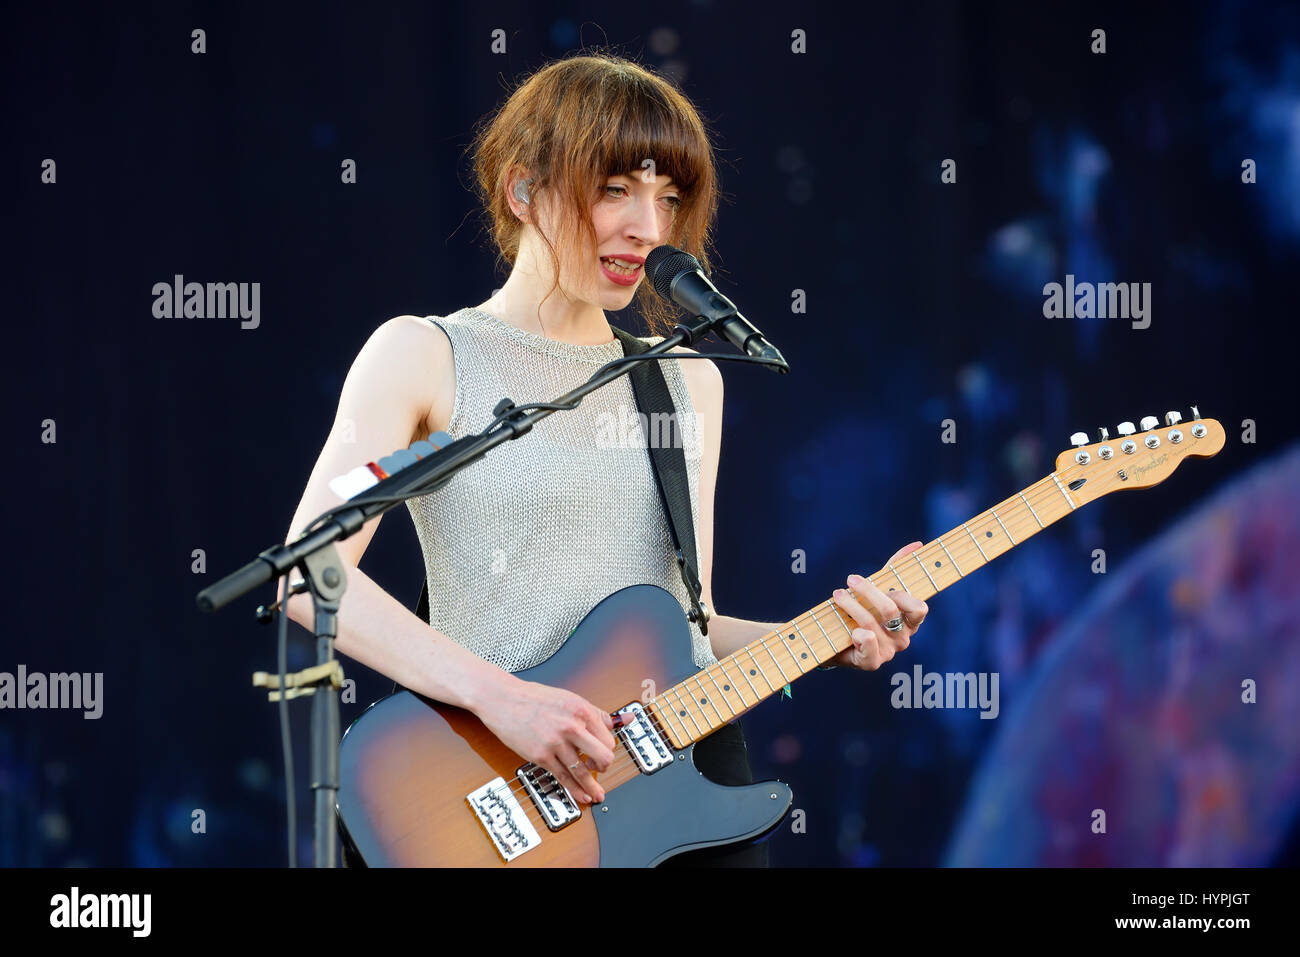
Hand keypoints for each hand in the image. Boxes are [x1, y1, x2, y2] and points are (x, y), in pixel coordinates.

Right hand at [474, 677, 617, 803]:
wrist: (503, 699)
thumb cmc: (534, 698)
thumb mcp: (569, 699)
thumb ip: (597, 713)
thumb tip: (625, 719)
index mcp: (581, 710)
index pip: (607, 738)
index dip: (607, 748)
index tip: (603, 752)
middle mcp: (571, 726)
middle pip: (603, 755)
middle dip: (604, 766)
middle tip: (600, 769)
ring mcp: (556, 743)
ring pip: (582, 772)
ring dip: (592, 787)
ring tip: (597, 794)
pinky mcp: (541, 756)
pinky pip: (563, 777)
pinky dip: (574, 790)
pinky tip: (581, 795)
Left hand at [828, 541, 929, 670]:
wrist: (836, 640)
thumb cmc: (864, 611)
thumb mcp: (880, 588)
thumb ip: (897, 567)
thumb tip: (918, 544)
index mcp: (910, 622)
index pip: (919, 608)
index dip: (902, 594)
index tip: (884, 584)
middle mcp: (903, 638)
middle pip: (890, 610)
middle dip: (867, 590)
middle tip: (850, 579)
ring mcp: (888, 651)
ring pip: (870, 623)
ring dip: (850, 605)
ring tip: (837, 595)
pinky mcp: (871, 662)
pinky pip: (867, 643)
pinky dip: (856, 633)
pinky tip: (849, 629)